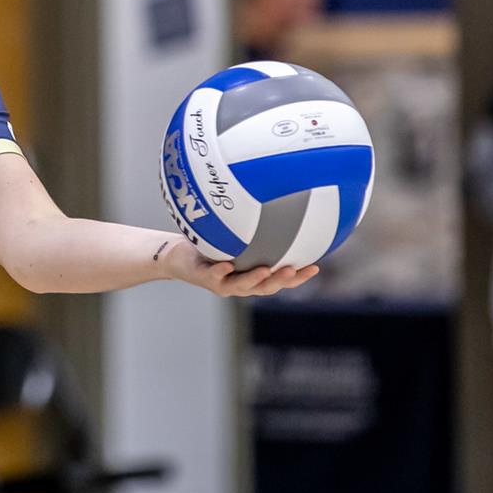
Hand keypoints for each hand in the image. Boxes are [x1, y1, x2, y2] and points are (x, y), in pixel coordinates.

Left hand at [165, 239, 318, 297]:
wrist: (178, 256)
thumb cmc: (211, 246)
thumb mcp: (235, 237)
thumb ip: (253, 230)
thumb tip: (277, 205)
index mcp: (252, 277)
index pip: (279, 280)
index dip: (298, 277)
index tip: (315, 267)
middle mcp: (240, 284)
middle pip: (265, 287)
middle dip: (281, 280)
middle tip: (295, 270)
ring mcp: (222, 283)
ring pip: (241, 285)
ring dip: (255, 278)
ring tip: (266, 270)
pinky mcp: (203, 277)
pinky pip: (212, 275)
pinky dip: (220, 271)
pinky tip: (228, 265)